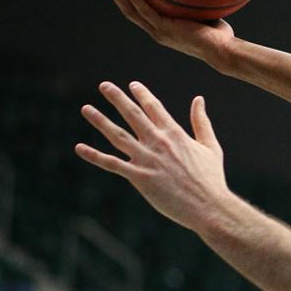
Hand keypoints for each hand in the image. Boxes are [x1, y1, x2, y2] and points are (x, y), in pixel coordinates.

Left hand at [75, 81, 232, 232]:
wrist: (208, 205)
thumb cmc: (211, 178)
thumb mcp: (210, 146)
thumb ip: (201, 122)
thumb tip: (199, 99)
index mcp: (175, 134)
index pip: (154, 108)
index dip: (142, 94)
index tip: (132, 85)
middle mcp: (158, 143)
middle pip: (133, 115)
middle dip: (117, 98)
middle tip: (104, 85)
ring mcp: (147, 160)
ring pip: (118, 135)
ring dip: (100, 121)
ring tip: (86, 108)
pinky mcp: (139, 177)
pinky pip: (112, 164)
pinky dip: (95, 156)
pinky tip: (79, 148)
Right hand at [97, 0, 236, 70]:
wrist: (223, 51)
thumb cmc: (220, 35)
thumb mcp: (206, 14)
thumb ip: (198, 2)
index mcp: (163, 28)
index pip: (140, 13)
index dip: (128, 0)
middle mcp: (157, 31)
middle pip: (128, 10)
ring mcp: (159, 31)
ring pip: (130, 10)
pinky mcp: (165, 29)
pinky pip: (145, 11)